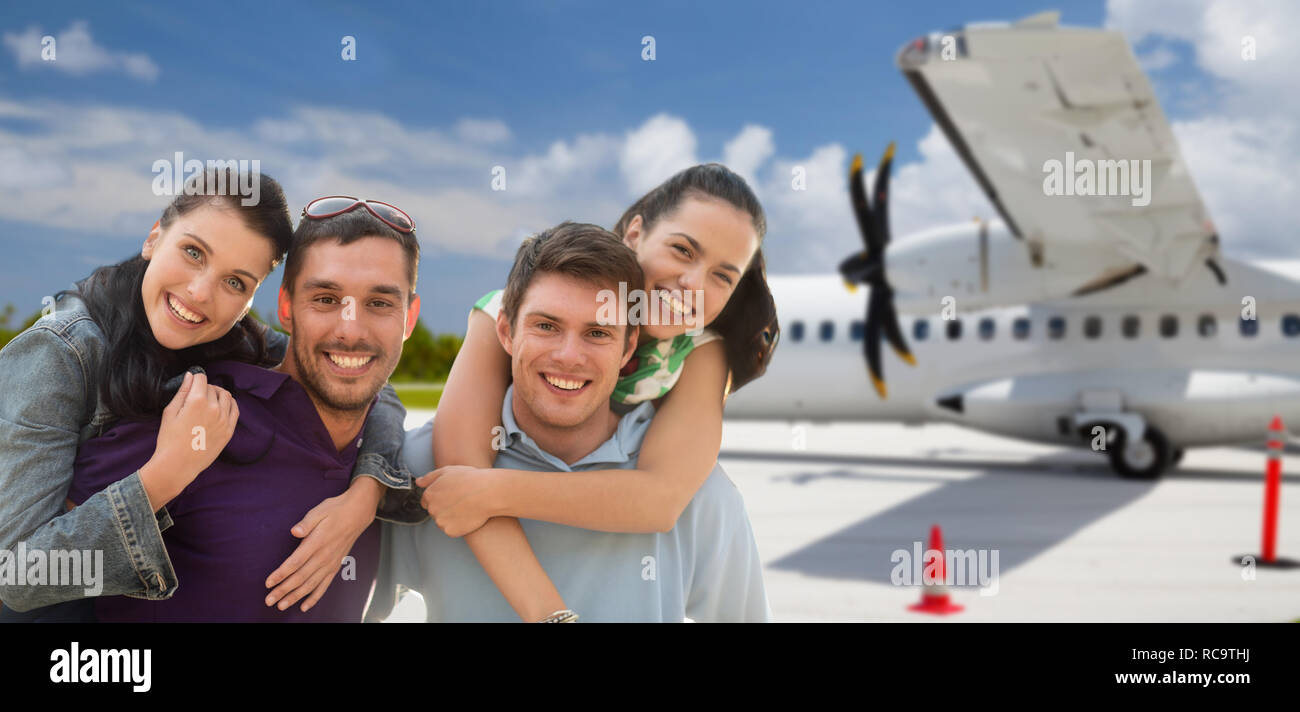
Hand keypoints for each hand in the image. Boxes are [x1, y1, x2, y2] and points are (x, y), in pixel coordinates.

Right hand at [140, 371, 238, 508]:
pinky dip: (229, 404)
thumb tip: (190, 376)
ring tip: (208, 400)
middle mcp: (214, 408)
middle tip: (196, 395)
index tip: (192, 382)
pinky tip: (221, 407)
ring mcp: (224, 420)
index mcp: (197, 401)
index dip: (195, 378)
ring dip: (218, 394)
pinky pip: (235, 410)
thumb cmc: (169, 439)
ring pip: (226, 396)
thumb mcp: (170, 412)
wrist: (178, 464)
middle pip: (213, 388)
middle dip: (204, 388)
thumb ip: (182, 392)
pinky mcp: (229, 431)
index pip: (201, 378)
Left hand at [264, 480, 379, 611]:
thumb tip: (294, 531)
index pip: (295, 562)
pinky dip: (314, 597)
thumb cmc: (335, 510)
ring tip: (281, 606)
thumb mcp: (319, 511)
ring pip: (311, 585)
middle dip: (283, 590)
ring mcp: (330, 563)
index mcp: (317, 542)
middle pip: (300, 577)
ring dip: (295, 597)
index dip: (281, 574)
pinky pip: (324, 586)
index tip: (268, 583)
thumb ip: (306, 522)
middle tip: (269, 601)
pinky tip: (304, 606)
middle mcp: (324, 556)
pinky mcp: (335, 567)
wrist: (357, 513)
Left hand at [415, 465, 499, 537]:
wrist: (488, 493)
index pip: (426, 501)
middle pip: (434, 512)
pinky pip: (452, 530)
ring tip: (465, 508)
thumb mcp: (448, 471)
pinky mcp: (450, 531)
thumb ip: (430, 477)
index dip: (439, 498)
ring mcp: (440, 521)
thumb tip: (418, 482)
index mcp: (429, 494)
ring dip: (451, 517)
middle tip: (460, 501)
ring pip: (443, 521)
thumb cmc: (470, 479)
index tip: (450, 497)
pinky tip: (467, 517)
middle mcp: (432, 508)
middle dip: (444, 508)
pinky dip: (458, 526)